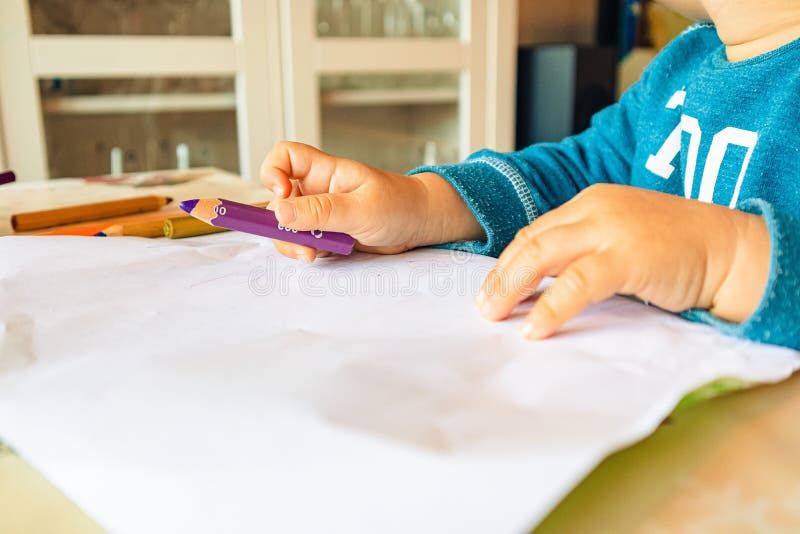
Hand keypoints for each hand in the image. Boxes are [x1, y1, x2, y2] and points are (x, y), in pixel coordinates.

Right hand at [259, 142, 482, 261]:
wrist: (422, 225)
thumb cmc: (401, 205)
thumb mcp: (362, 209)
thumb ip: (322, 212)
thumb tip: (280, 211)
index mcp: (326, 171)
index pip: (285, 157)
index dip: (273, 172)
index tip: (281, 194)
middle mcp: (319, 189)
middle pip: (279, 200)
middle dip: (281, 224)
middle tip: (299, 242)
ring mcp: (322, 213)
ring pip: (288, 226)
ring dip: (293, 242)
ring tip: (312, 253)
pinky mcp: (328, 233)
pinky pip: (304, 242)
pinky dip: (308, 251)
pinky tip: (325, 253)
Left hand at [475, 184, 770, 337]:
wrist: (729, 249)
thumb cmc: (676, 250)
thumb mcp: (620, 241)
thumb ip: (584, 254)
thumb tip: (539, 288)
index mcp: (590, 203)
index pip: (534, 232)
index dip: (508, 262)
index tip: (491, 288)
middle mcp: (594, 208)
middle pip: (530, 241)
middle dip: (500, 276)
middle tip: (482, 306)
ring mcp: (610, 229)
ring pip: (542, 255)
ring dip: (511, 288)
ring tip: (494, 315)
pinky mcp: (627, 256)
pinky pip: (575, 283)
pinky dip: (550, 307)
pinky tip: (534, 327)